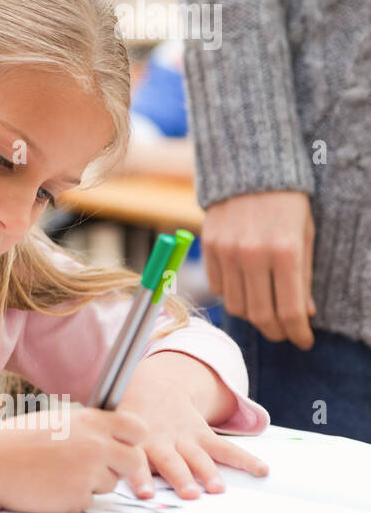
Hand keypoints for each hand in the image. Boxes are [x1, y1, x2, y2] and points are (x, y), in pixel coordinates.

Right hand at [0, 406, 147, 512]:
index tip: (128, 446)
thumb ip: (87, 430)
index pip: (137, 428)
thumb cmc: (15, 437)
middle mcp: (95, 446)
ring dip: (92, 482)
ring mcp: (88, 474)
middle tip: (117, 475)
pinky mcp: (77, 498)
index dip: (135, 439)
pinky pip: (87, 500)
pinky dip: (72, 497)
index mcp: (90, 421)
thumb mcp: (56, 421)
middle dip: (127, 470)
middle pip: (133, 462)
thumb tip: (110, 441)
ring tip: (58, 473)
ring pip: (109, 484)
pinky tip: (49, 486)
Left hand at [118, 351, 268, 498]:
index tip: (145, 493)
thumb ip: (107, 445)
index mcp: (137, 439)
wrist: (152, 385)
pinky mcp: (202, 434)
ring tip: (217, 489)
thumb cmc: (127, 416)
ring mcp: (184, 437)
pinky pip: (225, 448)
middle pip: (172, 461)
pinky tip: (262, 470)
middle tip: (189, 494)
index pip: (137, 459)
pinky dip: (245, 459)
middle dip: (180, 477)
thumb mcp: (111, 425)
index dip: (140, 475)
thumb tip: (89, 467)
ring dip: (208, 472)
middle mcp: (162, 439)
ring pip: (198, 456)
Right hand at [202, 191, 315, 348]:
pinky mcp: (208, 247)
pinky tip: (246, 287)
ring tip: (265, 311)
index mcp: (284, 252)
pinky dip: (233, 294)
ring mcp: (226, 251)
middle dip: (276, 331)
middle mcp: (252, 254)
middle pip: (259, 314)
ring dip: (253, 315)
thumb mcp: (304, 238)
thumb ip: (304, 278)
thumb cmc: (287, 205)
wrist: (251, 171)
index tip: (304, 341)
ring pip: (235, 305)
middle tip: (285, 333)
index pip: (289, 310)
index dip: (297, 333)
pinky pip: (218, 287)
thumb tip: (304, 315)